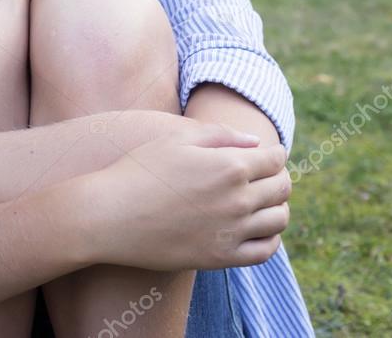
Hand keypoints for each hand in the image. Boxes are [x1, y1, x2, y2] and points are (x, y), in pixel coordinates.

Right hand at [82, 123, 290, 270]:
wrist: (110, 215)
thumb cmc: (139, 170)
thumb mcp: (177, 138)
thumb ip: (221, 135)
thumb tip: (256, 142)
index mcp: (230, 166)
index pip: (275, 159)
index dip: (275, 153)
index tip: (269, 154)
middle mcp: (237, 199)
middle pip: (282, 188)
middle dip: (279, 177)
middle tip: (267, 175)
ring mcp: (231, 231)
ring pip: (279, 219)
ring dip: (278, 206)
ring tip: (264, 201)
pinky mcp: (220, 258)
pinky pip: (264, 251)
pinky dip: (271, 238)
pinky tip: (257, 228)